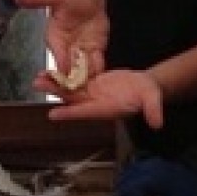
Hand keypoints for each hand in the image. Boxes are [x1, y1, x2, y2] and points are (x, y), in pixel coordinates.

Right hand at [15, 0, 108, 83]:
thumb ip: (37, 0)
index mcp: (54, 37)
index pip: (57, 51)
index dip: (61, 60)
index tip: (64, 70)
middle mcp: (66, 47)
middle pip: (68, 63)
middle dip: (70, 75)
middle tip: (75, 85)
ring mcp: (81, 50)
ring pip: (82, 65)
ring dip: (85, 74)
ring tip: (89, 82)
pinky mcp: (94, 49)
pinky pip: (95, 60)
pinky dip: (97, 68)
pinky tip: (101, 74)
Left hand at [39, 68, 165, 129]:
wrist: (145, 86)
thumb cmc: (149, 93)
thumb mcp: (152, 99)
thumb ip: (153, 110)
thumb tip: (158, 124)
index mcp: (107, 108)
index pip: (86, 112)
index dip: (71, 113)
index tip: (53, 115)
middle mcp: (95, 103)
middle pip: (72, 100)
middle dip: (56, 93)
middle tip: (38, 85)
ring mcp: (92, 94)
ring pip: (70, 90)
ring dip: (55, 84)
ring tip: (38, 78)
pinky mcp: (91, 84)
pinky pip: (75, 81)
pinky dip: (63, 76)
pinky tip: (50, 71)